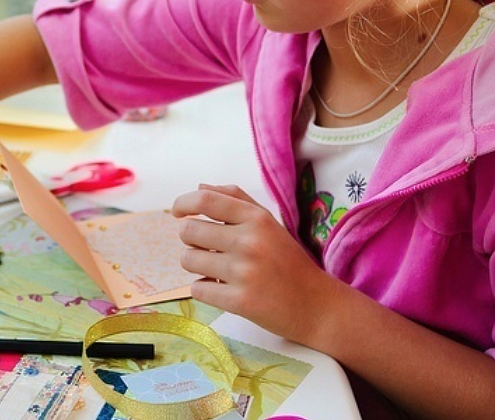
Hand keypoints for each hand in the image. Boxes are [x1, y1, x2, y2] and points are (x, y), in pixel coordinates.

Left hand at [173, 184, 331, 345]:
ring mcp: (244, 272)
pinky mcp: (240, 302)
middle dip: (191, 240)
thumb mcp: (268, 223)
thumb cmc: (287, 261)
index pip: (205, 200)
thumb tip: (200, 187)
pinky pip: (197, 289)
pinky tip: (223, 289)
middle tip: (207, 249)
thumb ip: (236, 200)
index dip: (183, 203)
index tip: (178, 212)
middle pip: (188, 231)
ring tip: (217, 270)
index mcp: (257, 219)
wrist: (316, 306)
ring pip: (188, 260)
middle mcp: (250, 242)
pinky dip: (205, 289)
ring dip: (196, 266)